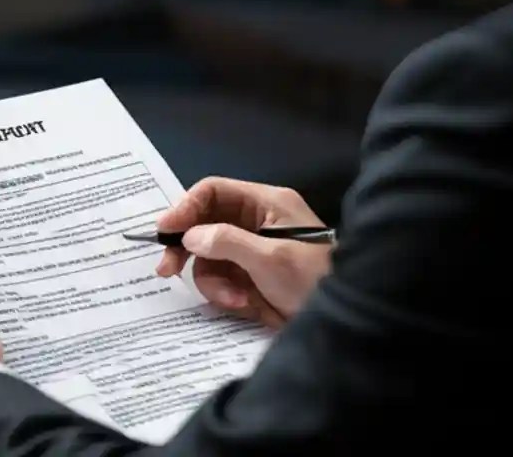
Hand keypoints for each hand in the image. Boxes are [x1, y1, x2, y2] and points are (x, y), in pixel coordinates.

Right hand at [155, 177, 333, 327]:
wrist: (348, 320)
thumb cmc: (314, 279)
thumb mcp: (270, 258)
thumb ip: (225, 242)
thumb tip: (189, 236)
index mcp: (266, 203)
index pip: (213, 192)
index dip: (185, 208)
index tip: (164, 231)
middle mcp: (256, 222)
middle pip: (205, 225)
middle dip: (189, 250)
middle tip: (167, 270)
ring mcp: (253, 251)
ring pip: (210, 259)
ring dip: (214, 281)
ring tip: (235, 300)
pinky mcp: (253, 278)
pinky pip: (224, 281)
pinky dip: (227, 294)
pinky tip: (244, 306)